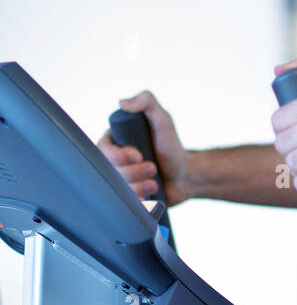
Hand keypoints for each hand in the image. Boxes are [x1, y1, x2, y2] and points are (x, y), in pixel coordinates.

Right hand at [97, 91, 190, 207]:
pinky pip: (121, 203)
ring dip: (138, 186)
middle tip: (153, 167)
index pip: (102, 150)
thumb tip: (123, 102)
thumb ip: (147, 103)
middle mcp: (111, 161)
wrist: (185, 176)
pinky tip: (150, 193)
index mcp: (114, 142)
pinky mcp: (124, 197)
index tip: (138, 155)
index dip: (118, 156)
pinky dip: (138, 199)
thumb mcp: (163, 121)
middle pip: (108, 171)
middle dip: (133, 172)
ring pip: (115, 189)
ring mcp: (117, 180)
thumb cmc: (172, 147)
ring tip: (154, 182)